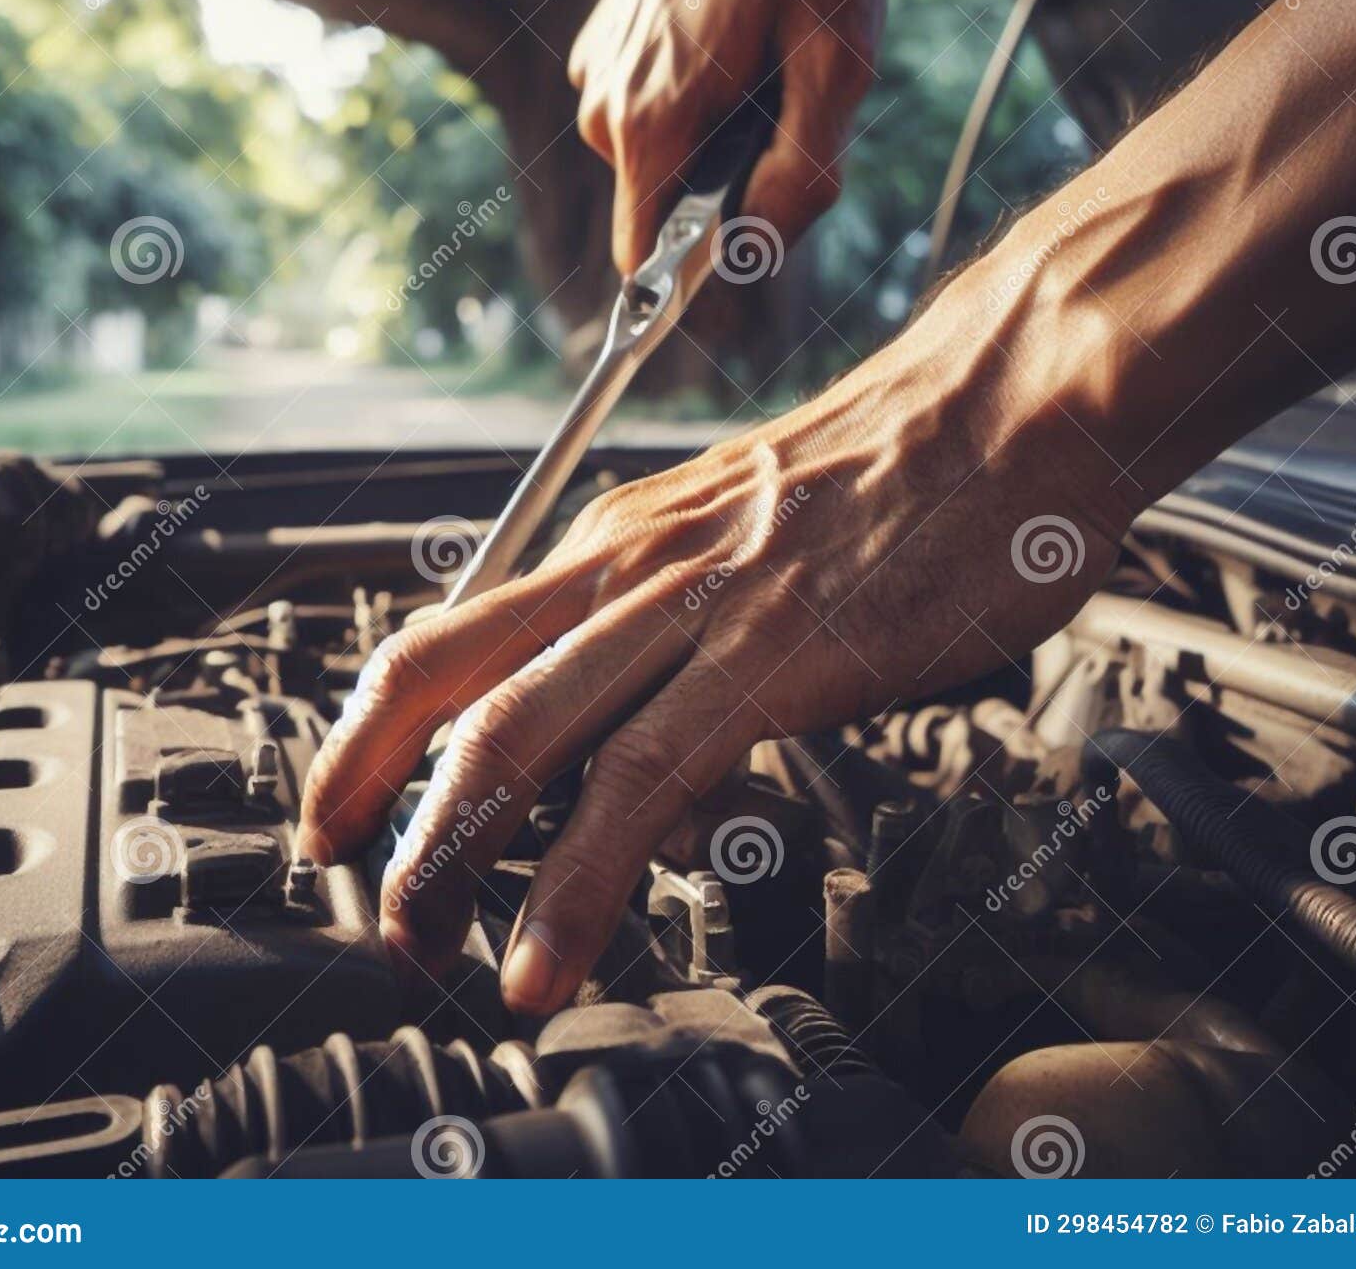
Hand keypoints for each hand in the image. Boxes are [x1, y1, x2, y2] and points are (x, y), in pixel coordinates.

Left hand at [297, 264, 1127, 1014]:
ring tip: (421, 943)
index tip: (349, 803)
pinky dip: (578, 880)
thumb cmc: (899, 468)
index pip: (453, 635)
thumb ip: (681, 616)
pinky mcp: (773, 656)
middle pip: (446, 679)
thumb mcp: (750, 533)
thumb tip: (645, 714)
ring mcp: (694, 606)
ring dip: (450, 852)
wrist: (1006, 400)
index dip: (377, 730)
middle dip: (372, 793)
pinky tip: (550, 955)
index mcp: (618, 537)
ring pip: (520, 734)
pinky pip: (643, 779)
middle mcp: (627, 562)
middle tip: (356, 890)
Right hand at [569, 0, 883, 273]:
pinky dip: (694, 90)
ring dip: (713, 131)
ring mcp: (597, 65)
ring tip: (763, 51)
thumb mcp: (840, 67)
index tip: (732, 263)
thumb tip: (755, 252)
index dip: (689, 279)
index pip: (642, 260)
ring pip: (659, 153)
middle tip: (787, 100)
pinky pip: (649, 103)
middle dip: (726, 181)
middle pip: (665, 203)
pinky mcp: (603, 35)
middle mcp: (604, 103)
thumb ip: (802, 175)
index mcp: (651, 124)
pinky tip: (735, 26)